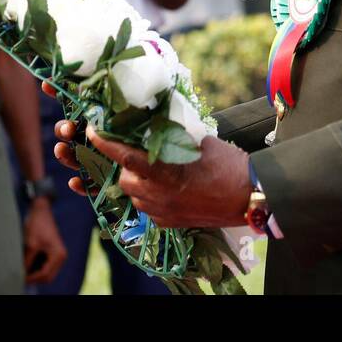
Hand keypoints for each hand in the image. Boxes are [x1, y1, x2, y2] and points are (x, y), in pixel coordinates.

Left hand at [22, 199, 66, 283]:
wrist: (41, 211)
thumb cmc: (37, 225)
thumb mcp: (31, 244)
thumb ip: (27, 261)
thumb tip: (22, 274)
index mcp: (58, 254)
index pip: (45, 274)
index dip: (31, 278)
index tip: (20, 278)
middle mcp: (61, 256)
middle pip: (48, 277)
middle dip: (35, 278)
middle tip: (21, 277)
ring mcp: (58, 255)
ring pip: (47, 273)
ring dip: (36, 274)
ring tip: (23, 271)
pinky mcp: (54, 253)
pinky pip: (47, 266)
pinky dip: (37, 269)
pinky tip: (28, 265)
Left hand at [50, 113, 251, 228]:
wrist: (249, 198)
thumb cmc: (228, 165)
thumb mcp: (199, 140)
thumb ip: (172, 134)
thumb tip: (152, 118)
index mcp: (164, 171)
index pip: (123, 156)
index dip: (104, 142)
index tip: (92, 130)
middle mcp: (157, 194)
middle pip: (124, 176)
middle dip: (125, 162)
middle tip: (137, 148)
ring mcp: (160, 211)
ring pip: (134, 193)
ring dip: (137, 179)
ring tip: (155, 168)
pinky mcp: (166, 222)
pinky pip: (146, 206)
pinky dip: (149, 194)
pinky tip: (165, 185)